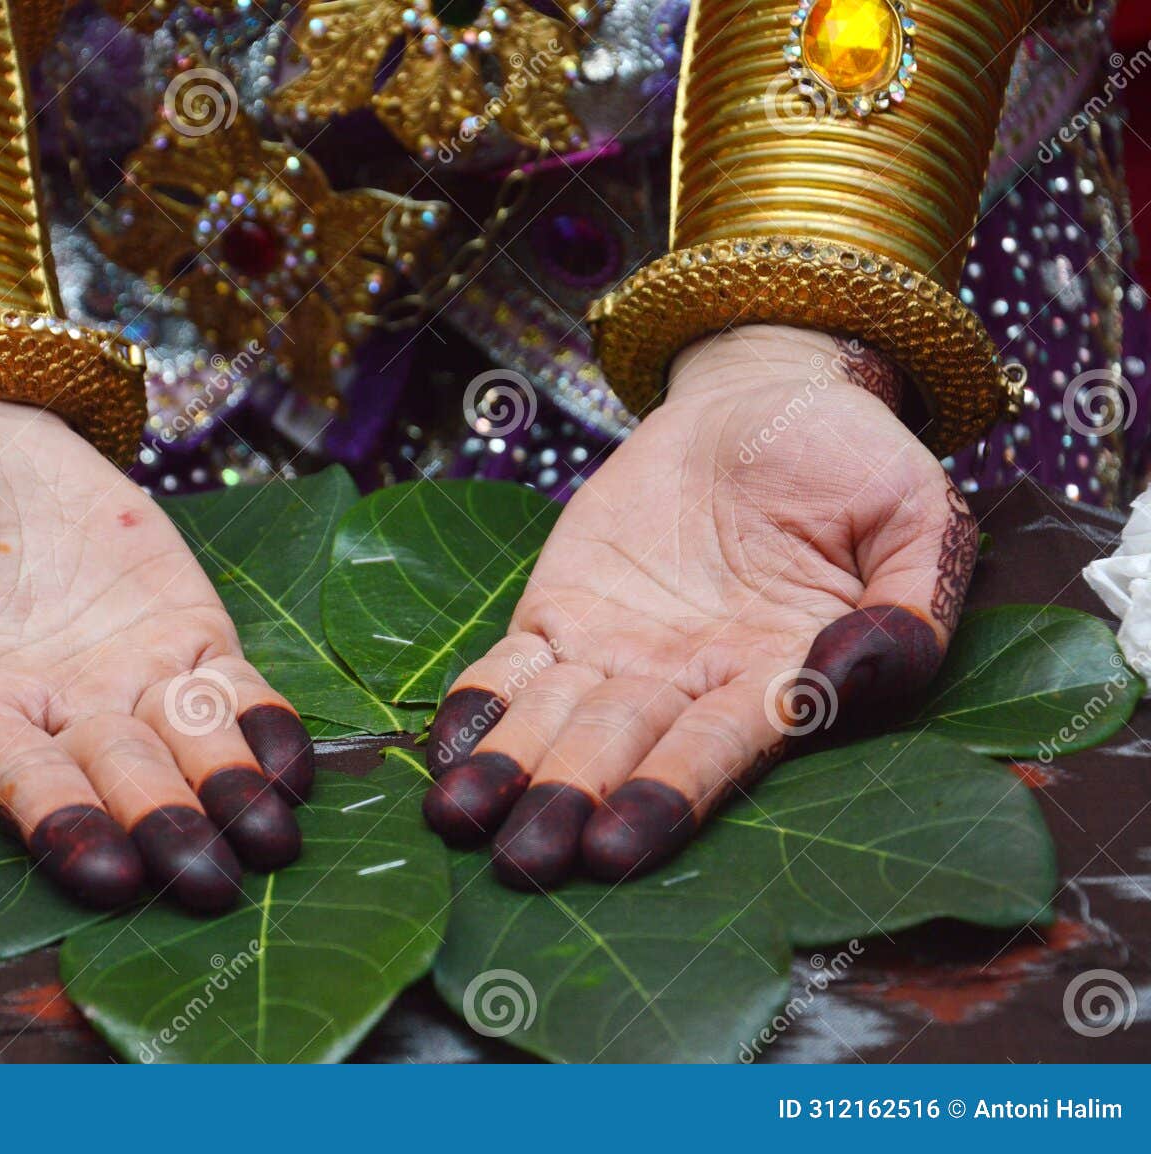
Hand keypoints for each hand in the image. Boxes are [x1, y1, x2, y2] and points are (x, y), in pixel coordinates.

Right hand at [0, 397, 312, 913]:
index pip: (27, 784)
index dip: (67, 824)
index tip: (107, 871)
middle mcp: (63, 714)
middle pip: (125, 780)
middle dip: (168, 830)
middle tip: (208, 881)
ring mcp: (133, 676)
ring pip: (194, 745)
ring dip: (234, 794)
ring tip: (268, 838)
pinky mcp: (187, 631)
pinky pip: (237, 687)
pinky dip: (268, 726)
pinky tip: (290, 765)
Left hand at [423, 325, 975, 889]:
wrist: (758, 401)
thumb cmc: (848, 459)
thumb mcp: (911, 513)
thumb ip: (906, 600)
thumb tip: (858, 667)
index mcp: (780, 674)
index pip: (719, 745)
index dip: (669, 790)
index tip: (616, 842)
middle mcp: (690, 683)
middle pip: (620, 751)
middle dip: (568, 804)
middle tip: (520, 865)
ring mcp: (618, 653)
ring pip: (554, 723)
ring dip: (509, 774)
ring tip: (457, 822)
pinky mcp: (561, 613)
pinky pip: (512, 668)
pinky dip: (478, 703)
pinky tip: (447, 746)